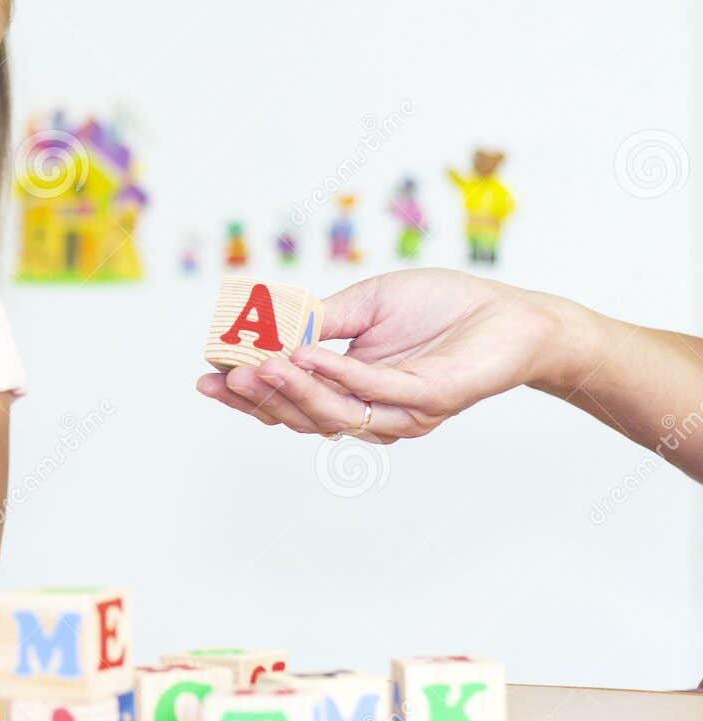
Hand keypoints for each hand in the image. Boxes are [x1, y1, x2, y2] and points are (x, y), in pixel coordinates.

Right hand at [195, 269, 561, 441]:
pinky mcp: (429, 400)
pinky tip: (307, 354)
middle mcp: (371, 412)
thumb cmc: (443, 308)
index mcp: (350, 391)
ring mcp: (400, 412)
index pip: (288, 401)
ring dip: (291, 388)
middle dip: (257, 397)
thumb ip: (319, 320)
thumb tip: (264, 326)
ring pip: (333, 412)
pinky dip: (337, 372)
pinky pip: (374, 390)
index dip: (247, 392)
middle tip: (222, 376)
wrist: (512, 314)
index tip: (207, 376)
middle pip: (301, 416)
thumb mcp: (365, 304)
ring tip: (257, 363)